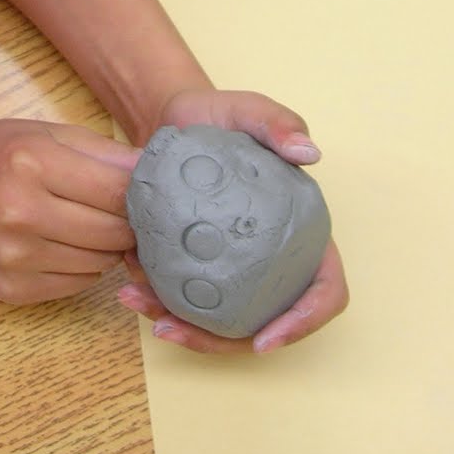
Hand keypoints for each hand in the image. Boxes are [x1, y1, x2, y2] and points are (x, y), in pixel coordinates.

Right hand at [0, 120, 140, 305]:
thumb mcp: (44, 133)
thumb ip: (102, 152)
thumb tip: (158, 171)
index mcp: (29, 163)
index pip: (117, 190)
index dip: (144, 192)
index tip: (152, 190)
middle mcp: (19, 212)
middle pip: (113, 231)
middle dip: (131, 222)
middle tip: (130, 210)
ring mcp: (14, 257)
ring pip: (101, 262)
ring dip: (109, 246)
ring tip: (94, 223)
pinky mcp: (14, 289)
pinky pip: (79, 283)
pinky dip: (86, 266)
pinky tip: (70, 243)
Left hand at [118, 88, 349, 353]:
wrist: (174, 119)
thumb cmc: (221, 115)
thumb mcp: (249, 110)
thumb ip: (280, 124)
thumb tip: (310, 152)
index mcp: (303, 232)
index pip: (325, 290)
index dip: (304, 322)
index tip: (265, 340)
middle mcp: (274, 260)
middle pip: (265, 322)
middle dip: (221, 342)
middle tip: (173, 331)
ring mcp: (236, 270)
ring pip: (221, 322)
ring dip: (183, 330)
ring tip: (141, 310)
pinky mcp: (200, 268)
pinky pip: (188, 300)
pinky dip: (160, 304)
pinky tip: (128, 289)